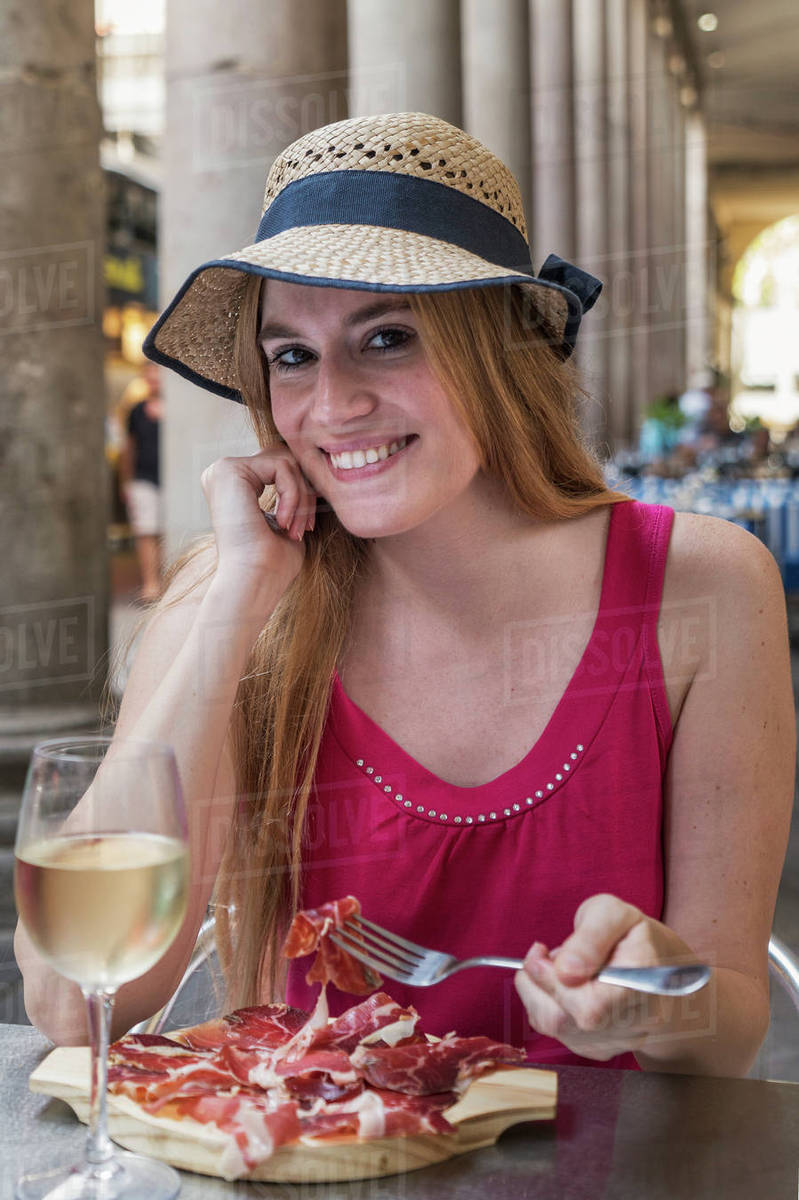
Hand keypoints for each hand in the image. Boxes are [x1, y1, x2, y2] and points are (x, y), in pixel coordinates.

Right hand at [200, 445, 316, 599]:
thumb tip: (314, 477)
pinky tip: (283, 523)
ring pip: (286, 461)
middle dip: (304, 492)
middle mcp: (223, 474)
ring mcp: (222, 469)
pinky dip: (293, 495)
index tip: (306, 526)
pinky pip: (281, 466)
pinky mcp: (228, 469)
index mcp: (234, 486)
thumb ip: (292, 494)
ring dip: (301, 498)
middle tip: (304, 526)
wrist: (255, 580)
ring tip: (295, 529)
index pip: (281, 469)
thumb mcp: (287, 520)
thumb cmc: (272, 562)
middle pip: (285, 459)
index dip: (302, 493)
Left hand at [514, 894, 696, 1060]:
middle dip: (538, 984)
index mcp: (644, 982)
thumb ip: (590, 935)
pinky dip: (545, 1005)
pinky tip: (560, 986)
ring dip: (538, 993)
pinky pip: (557, 1034)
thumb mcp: (612, 913)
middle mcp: (638, 1020)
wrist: (655, 966)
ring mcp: (620, 1041)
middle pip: (566, 1020)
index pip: (591, 1006)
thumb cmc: (628, 935)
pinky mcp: (601, 1049)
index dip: (554, 982)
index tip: (540, 951)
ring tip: (552, 967)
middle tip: (539, 955)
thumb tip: (566, 971)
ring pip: (556, 1028)